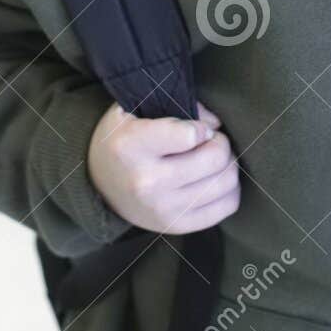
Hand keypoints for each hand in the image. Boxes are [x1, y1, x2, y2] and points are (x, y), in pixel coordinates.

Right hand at [87, 99, 240, 233]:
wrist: (100, 185)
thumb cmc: (123, 139)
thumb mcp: (135, 109)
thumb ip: (176, 104)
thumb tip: (215, 125)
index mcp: (131, 147)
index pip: (189, 135)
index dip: (201, 127)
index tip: (195, 128)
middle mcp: (146, 182)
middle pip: (215, 158)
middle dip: (220, 142)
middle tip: (210, 141)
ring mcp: (162, 209)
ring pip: (227, 181)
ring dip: (228, 165)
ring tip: (211, 159)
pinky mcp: (176, 226)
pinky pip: (227, 205)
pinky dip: (230, 189)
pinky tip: (213, 179)